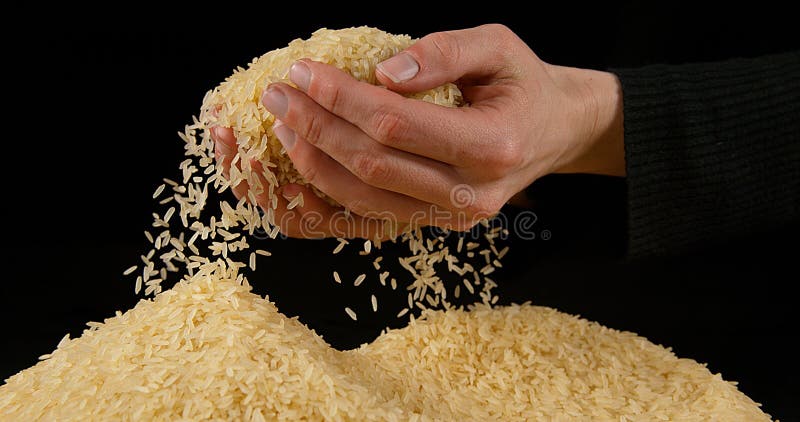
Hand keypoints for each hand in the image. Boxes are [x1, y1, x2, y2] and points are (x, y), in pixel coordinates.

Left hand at [214, 24, 623, 237]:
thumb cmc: (523, 84)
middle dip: (315, 128)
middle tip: (277, 97)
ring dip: (313, 165)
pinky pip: (370, 223)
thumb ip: (444, 52)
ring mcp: (451, 218)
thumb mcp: (498, 47)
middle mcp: (471, 193)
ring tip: (283, 128)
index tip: (303, 73)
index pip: (396, 124)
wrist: (553, 132)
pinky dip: (327, 206)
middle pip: (372, 165)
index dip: (342, 99)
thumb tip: (382, 73)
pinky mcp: (435, 225)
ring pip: (364, 199)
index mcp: (491, 144)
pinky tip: (295, 181)